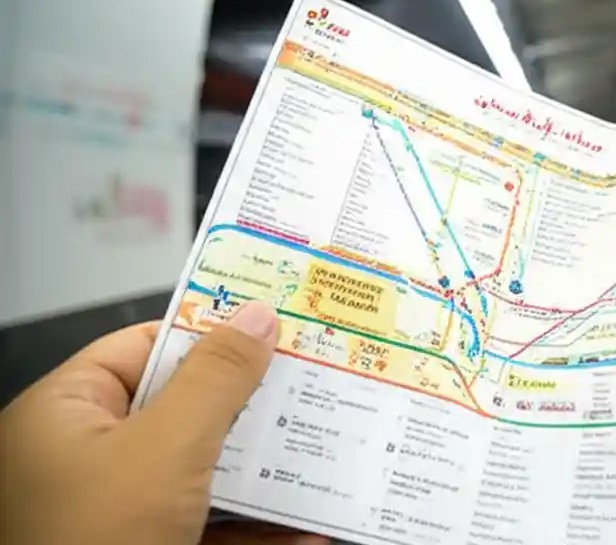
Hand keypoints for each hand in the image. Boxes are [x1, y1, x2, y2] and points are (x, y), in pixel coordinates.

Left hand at [0, 302, 328, 544]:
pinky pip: (210, 528)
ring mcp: (116, 512)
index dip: (212, 333)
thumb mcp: (165, 450)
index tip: (273, 327)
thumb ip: (215, 380)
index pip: (146, 347)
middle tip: (314, 388)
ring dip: (266, 473)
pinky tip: (306, 529)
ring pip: (205, 472)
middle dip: (254, 408)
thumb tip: (254, 318)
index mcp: (65, 414)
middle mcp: (85, 457)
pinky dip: (258, 529)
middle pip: (185, 409)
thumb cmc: (87, 544)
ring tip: (325, 455)